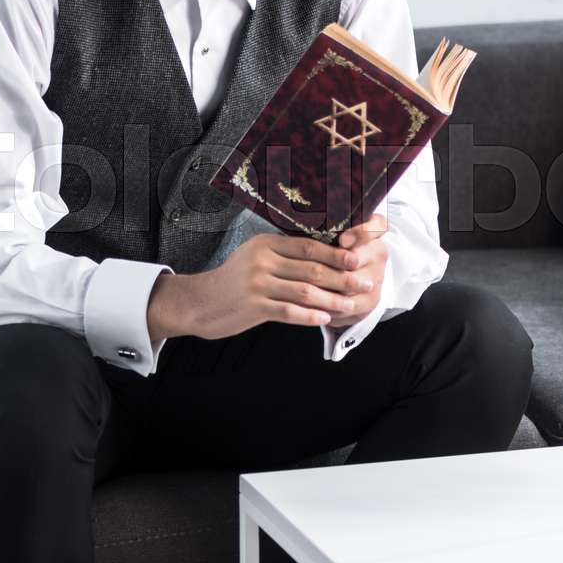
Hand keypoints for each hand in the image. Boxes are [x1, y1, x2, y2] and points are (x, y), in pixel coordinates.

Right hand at [146, 218, 387, 342]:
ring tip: (350, 304)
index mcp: (266, 244)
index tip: (358, 258)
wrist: (199, 303)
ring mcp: (257, 284)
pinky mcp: (253, 307)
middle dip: (343, 276)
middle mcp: (262, 260)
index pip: (308, 245)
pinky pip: (289, 311)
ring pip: (305, 291)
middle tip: (364, 282)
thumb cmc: (233, 281)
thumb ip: (283, 255)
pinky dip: (309, 316)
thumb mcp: (254, 257)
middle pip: (312, 268)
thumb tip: (321, 254)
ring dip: (332, 299)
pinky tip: (324, 319)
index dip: (336, 252)